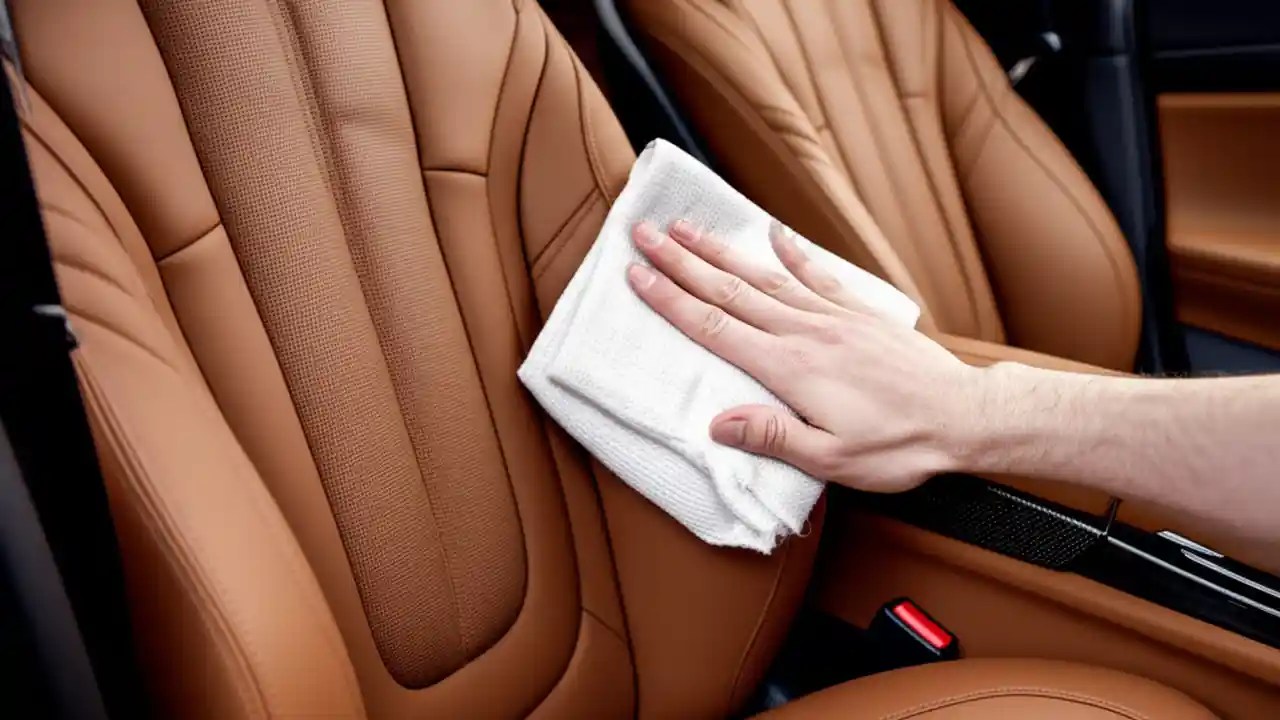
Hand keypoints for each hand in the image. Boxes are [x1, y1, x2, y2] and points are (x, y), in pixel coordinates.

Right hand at [626, 220, 988, 492]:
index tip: (638, 276)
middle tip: (644, 233)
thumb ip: (774, 437)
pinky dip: (794, 253)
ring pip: (766, 276)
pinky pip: (819, 276)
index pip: (716, 328)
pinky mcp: (860, 315)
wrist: (965, 418)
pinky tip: (775, 234)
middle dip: (682, 263)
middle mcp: (806, 333)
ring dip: (722, 251)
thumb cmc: (900, 446)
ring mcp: (834, 318)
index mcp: (790, 369)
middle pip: (730, 291)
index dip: (672, 301)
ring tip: (688, 228)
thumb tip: (717, 423)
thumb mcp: (833, 459)